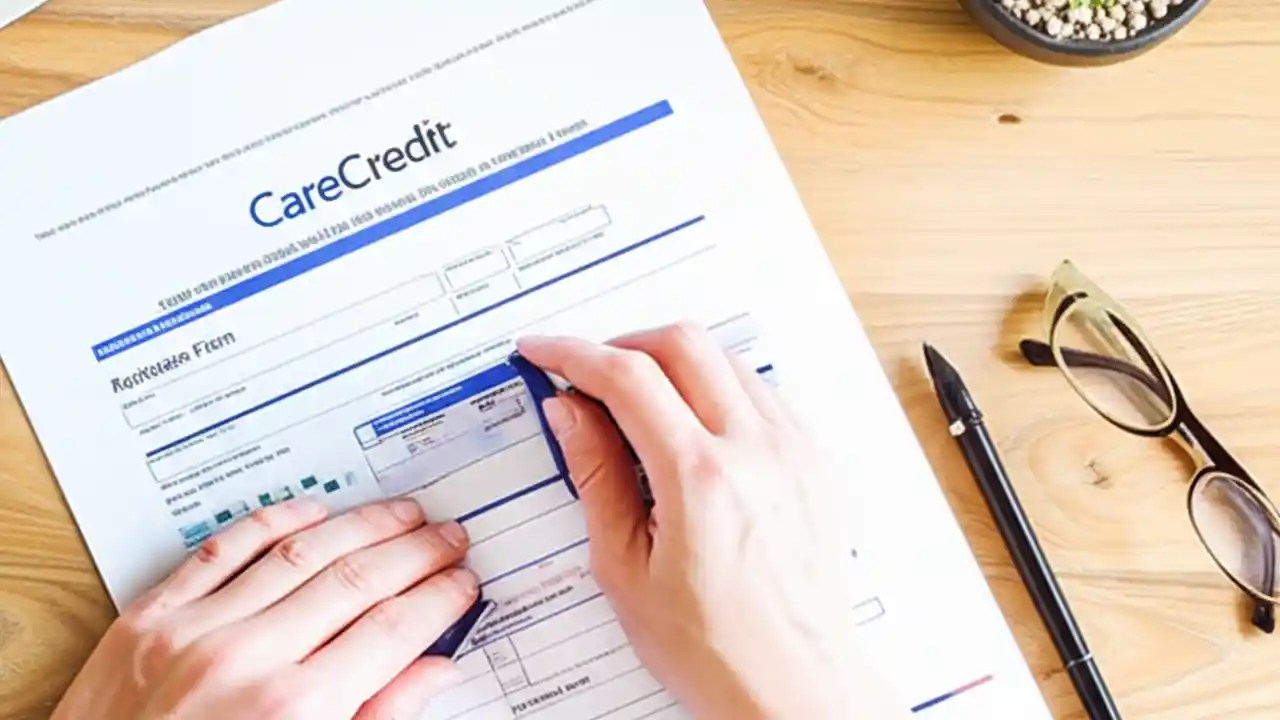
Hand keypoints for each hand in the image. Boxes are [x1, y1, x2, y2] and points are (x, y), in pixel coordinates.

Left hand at [54, 498, 477, 719]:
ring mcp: (194, 632)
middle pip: (358, 580)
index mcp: (298, 711)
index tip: (462, 582)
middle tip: (447, 538)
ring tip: (400, 514)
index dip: (440, 598)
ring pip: (301, 552)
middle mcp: (248, 662)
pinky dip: (272, 522)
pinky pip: (221, 550)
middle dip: (416, 553)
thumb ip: (377, 719)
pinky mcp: (148, 618)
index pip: (395, 629)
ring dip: (362, 524)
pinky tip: (312, 509)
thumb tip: (433, 673)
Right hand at [518, 325, 906, 719]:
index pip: (626, 377)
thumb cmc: (712, 649)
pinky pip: (763, 391)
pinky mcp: (814, 461)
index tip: (544, 351)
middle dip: (623, 344)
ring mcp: (794, 451)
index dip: (573, 353)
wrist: (792, 685)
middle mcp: (756, 451)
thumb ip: (595, 476)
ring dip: (674, 362)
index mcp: (701, 479)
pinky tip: (694, 425)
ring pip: (726, 358)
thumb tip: (568, 412)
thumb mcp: (625, 569)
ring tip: (640, 404)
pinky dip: (719, 388)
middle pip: (681, 343)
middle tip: (588, 374)